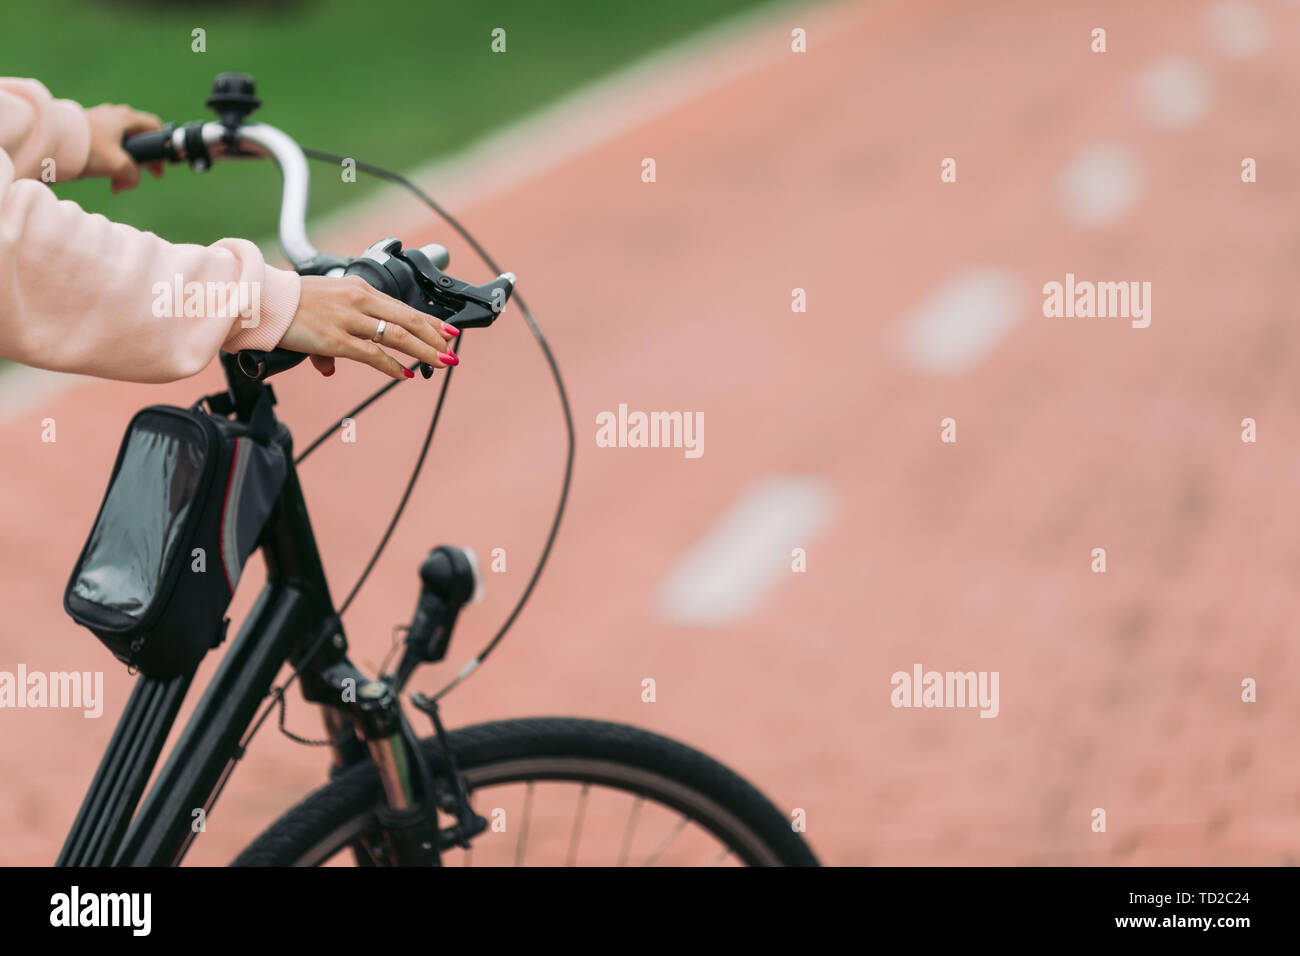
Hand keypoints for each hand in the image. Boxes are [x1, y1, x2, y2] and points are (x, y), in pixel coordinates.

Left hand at [82, 104, 164, 192]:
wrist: (50, 140)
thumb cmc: (87, 148)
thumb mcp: (118, 166)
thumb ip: (133, 176)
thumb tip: (133, 180)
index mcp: (126, 118)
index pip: (155, 126)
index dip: (162, 147)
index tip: (158, 165)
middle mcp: (114, 114)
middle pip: (138, 136)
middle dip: (141, 160)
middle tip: (140, 175)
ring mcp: (98, 119)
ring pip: (120, 142)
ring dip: (123, 162)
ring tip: (116, 178)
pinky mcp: (85, 127)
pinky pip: (104, 142)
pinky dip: (107, 158)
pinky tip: (100, 170)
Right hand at [278, 275, 459, 379]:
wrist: (263, 300)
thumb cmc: (289, 303)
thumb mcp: (322, 306)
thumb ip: (334, 337)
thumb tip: (331, 368)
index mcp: (359, 289)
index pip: (402, 306)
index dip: (428, 321)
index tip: (447, 331)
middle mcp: (359, 301)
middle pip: (408, 320)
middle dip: (434, 337)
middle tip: (451, 350)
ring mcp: (349, 320)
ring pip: (397, 337)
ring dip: (423, 351)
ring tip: (440, 362)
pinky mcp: (336, 339)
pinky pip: (372, 355)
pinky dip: (392, 366)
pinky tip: (405, 375)